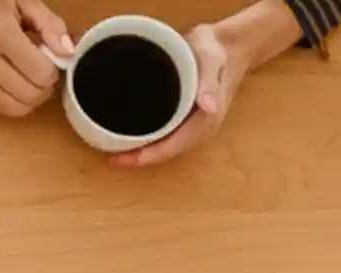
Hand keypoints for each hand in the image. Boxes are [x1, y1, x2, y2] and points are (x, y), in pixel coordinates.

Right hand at [0, 0, 73, 116]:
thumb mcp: (22, 0)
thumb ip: (49, 25)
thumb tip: (68, 52)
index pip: (41, 75)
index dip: (54, 71)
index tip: (51, 58)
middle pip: (29, 96)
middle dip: (44, 87)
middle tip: (42, 69)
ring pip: (13, 108)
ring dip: (28, 97)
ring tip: (26, 75)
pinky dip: (10, 99)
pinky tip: (10, 79)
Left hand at [111, 24, 248, 166]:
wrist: (229, 44)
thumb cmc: (215, 49)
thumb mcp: (211, 59)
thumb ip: (208, 81)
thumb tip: (208, 108)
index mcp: (207, 119)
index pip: (173, 147)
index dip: (147, 156)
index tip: (120, 159)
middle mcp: (201, 127)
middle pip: (167, 151)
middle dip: (140, 158)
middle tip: (112, 158)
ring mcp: (195, 123)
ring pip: (167, 145)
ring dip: (144, 151)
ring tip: (116, 150)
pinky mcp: (188, 116)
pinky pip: (168, 134)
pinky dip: (150, 139)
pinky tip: (131, 136)